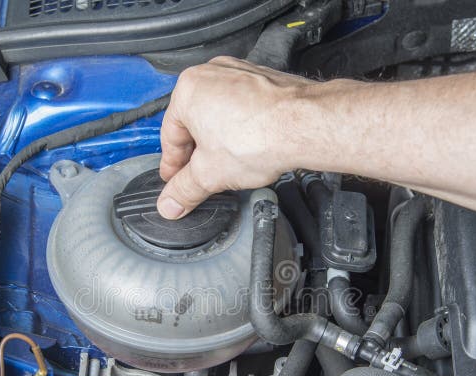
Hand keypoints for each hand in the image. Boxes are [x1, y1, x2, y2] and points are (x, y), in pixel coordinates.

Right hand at [157, 56, 314, 218]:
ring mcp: (240, 74)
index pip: (170, 136)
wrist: (305, 125)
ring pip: (220, 115)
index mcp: (188, 89)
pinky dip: (241, 129)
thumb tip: (170, 202)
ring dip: (219, 142)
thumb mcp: (209, 175)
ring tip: (228, 166)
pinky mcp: (264, 80)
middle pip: (195, 123)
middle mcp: (213, 74)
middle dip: (197, 154)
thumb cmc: (260, 136)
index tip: (174, 181)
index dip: (171, 166)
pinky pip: (243, 108)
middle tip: (199, 178)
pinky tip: (249, 148)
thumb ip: (184, 190)